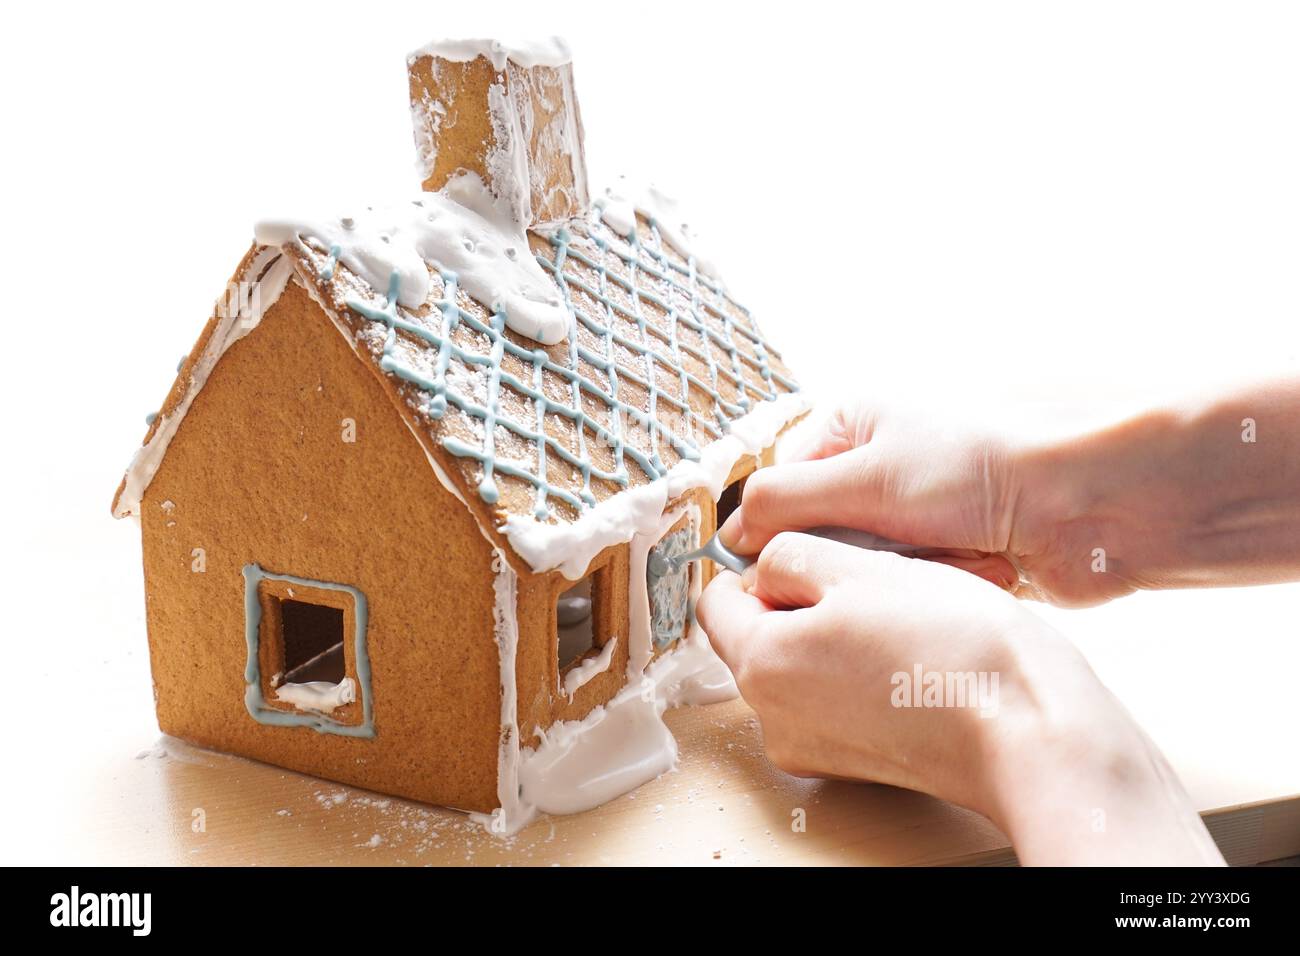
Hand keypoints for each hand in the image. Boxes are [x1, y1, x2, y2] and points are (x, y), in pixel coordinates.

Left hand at [697, 532, 1223, 864]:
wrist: (1031, 729)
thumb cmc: (955, 647)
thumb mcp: (858, 565)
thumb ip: (787, 555)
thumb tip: (761, 565)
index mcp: (761, 665)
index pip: (714, 603)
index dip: (751, 564)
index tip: (795, 548)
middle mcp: (775, 718)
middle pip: (758, 635)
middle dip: (800, 597)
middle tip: (864, 574)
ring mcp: (816, 747)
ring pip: (802, 663)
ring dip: (835, 629)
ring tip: (897, 610)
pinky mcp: (858, 761)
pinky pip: (836, 696)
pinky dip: (860, 666)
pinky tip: (910, 648)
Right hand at [719, 398, 1131, 606]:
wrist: (1087, 504)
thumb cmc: (979, 470)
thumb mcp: (865, 478)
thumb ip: (783, 503)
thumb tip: (730, 537)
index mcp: (849, 426)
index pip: (776, 487)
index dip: (773, 530)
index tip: (772, 565)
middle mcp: (876, 463)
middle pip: (819, 533)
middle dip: (857, 552)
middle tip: (890, 546)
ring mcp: (912, 508)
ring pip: (864, 566)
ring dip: (901, 571)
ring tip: (945, 550)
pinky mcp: (945, 549)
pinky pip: (908, 584)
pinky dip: (933, 583)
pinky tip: (969, 564)